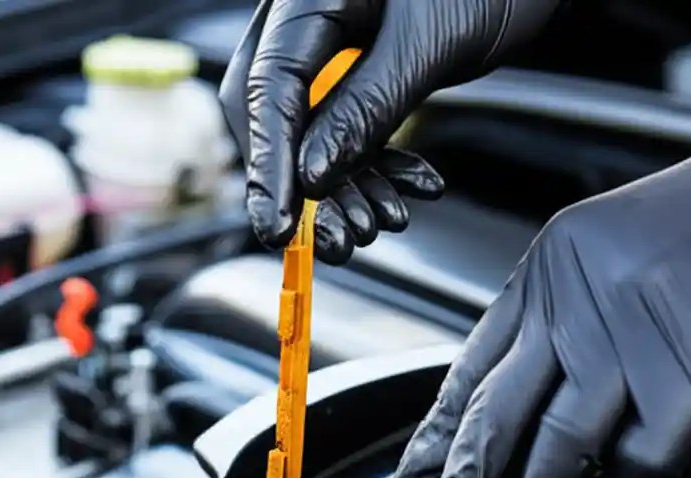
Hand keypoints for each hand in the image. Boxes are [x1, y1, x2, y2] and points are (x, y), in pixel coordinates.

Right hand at [220, 0, 557, 261]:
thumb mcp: (424, 48)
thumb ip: (363, 109)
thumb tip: (311, 175)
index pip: (267, 87)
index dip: (268, 163)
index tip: (277, 224)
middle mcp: (305, 15)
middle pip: (275, 111)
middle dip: (302, 184)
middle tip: (330, 241)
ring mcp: (331, 39)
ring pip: (311, 126)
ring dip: (343, 185)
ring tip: (377, 225)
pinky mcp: (361, 64)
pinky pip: (348, 121)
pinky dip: (375, 162)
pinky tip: (411, 189)